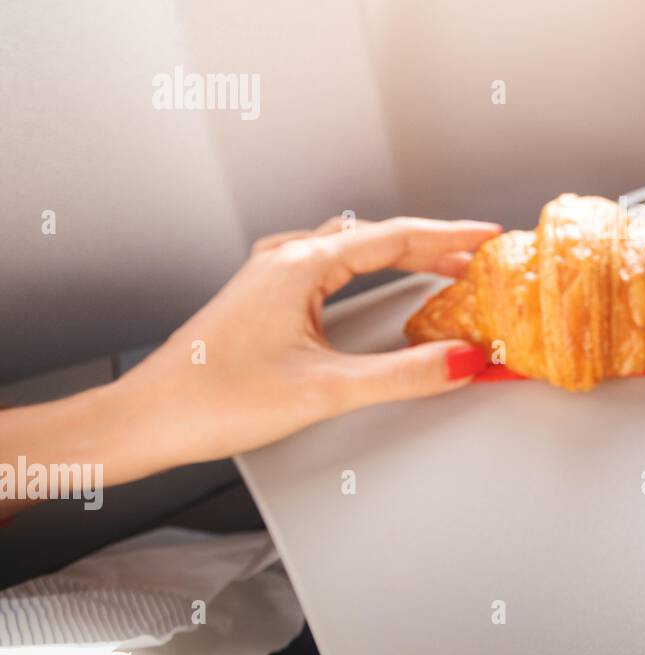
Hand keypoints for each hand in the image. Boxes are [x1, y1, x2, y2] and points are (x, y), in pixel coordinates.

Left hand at [0, 216, 500, 500]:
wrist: (146, 419)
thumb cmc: (215, 399)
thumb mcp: (326, 389)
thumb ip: (404, 374)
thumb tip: (462, 359)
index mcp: (302, 264)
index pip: (395, 237)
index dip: (450, 236)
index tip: (488, 235)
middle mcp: (285, 258)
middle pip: (377, 237)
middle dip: (433, 244)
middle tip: (477, 255)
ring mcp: (270, 274)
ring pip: (352, 248)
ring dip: (400, 254)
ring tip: (440, 265)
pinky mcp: (262, 296)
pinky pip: (331, 264)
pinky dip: (369, 268)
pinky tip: (376, 283)